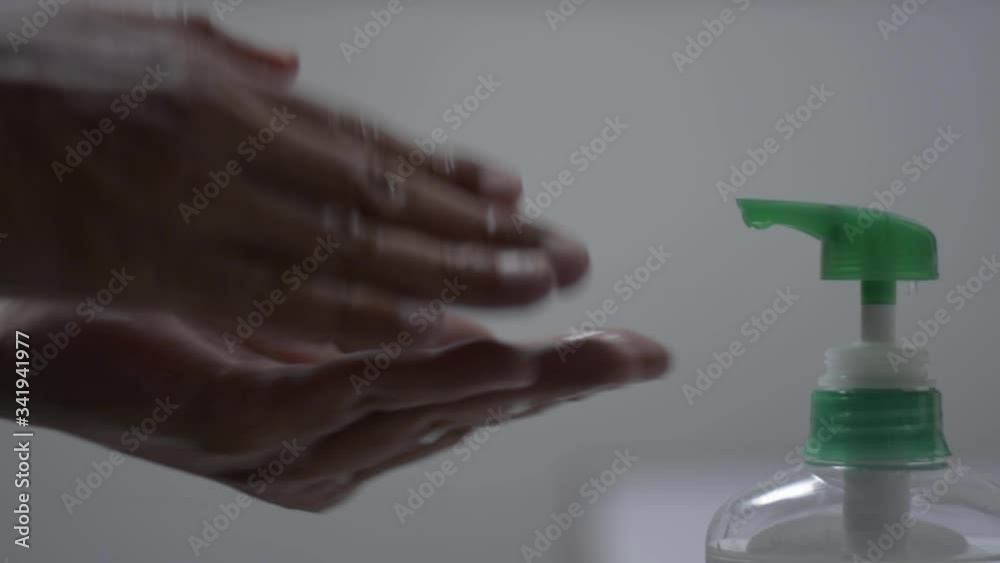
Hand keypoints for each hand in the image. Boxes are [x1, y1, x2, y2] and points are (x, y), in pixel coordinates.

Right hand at [0, 8, 588, 348]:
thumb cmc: (20, 81)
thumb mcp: (129, 39)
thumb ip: (216, 57)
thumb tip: (291, 68)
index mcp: (227, 92)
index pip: (365, 143)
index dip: (447, 176)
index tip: (515, 198)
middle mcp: (231, 142)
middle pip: (383, 198)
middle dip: (480, 232)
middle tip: (561, 255)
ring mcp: (199, 205)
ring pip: (353, 250)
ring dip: (450, 276)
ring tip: (529, 293)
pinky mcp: (158, 265)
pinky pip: (278, 301)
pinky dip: (360, 316)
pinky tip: (428, 332)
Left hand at [10, 302, 667, 510]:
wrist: (39, 337)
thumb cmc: (164, 327)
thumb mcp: (293, 330)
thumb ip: (374, 335)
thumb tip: (455, 315)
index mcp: (346, 425)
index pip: (467, 392)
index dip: (551, 369)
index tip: (619, 347)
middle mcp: (330, 449)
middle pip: (466, 408)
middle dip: (562, 379)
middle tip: (639, 356)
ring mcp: (291, 447)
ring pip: (425, 404)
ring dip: (517, 376)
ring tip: (591, 356)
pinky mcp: (244, 425)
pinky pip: (351, 388)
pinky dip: (423, 369)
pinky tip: (482, 350)